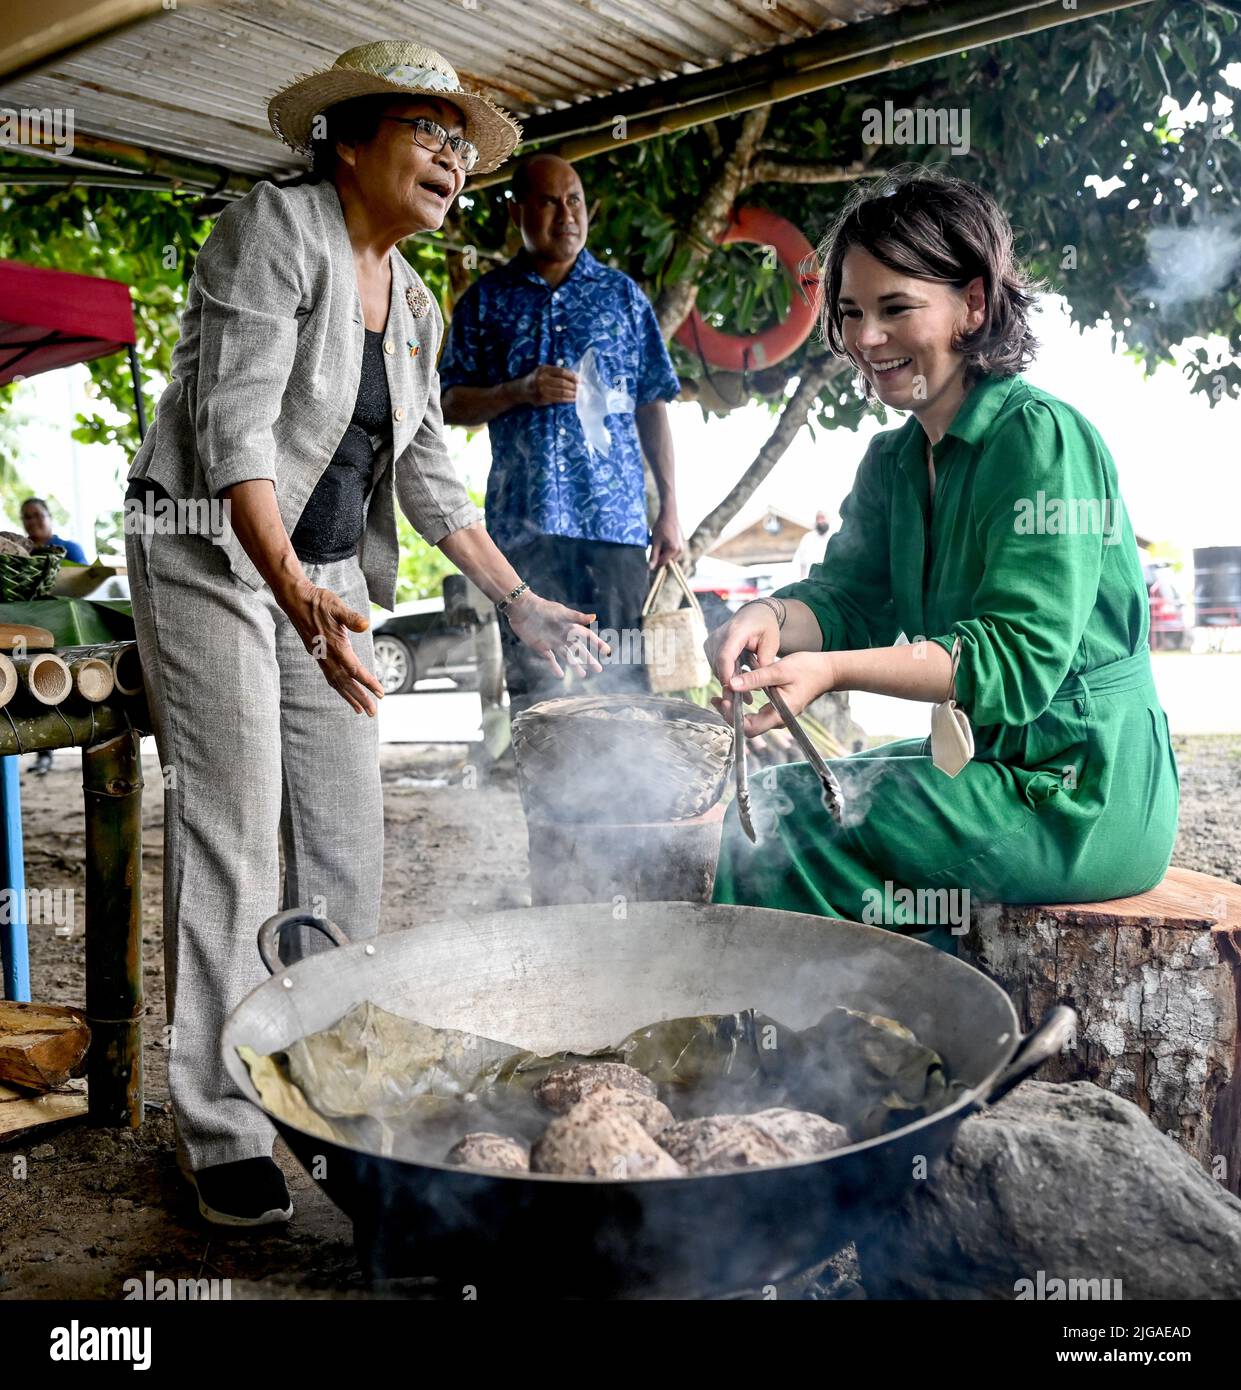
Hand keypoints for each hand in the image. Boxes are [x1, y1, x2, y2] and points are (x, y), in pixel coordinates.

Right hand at [283, 580, 384, 715]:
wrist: (295, 600)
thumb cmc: (318, 601)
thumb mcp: (336, 606)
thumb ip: (351, 617)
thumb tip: (365, 625)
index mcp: (335, 646)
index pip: (355, 670)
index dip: (368, 682)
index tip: (380, 693)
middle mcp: (327, 655)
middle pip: (346, 682)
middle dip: (360, 698)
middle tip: (372, 712)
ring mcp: (321, 657)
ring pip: (337, 682)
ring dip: (349, 697)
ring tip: (359, 710)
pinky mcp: (317, 655)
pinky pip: (329, 677)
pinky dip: (338, 688)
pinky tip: (343, 692)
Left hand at [505, 591, 611, 677]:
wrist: (522, 609)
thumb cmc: (543, 608)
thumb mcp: (561, 612)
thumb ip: (577, 616)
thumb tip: (594, 617)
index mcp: (571, 627)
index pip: (588, 637)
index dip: (598, 644)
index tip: (607, 652)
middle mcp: (564, 637)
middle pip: (580, 650)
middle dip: (589, 659)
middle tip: (599, 669)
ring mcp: (553, 643)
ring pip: (567, 657)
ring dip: (575, 666)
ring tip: (583, 676)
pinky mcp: (542, 647)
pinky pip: (551, 659)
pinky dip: (555, 667)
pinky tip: (561, 675)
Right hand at [519, 365, 577, 405]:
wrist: (523, 389)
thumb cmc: (537, 378)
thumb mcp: (544, 370)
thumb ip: (556, 371)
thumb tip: (574, 375)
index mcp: (544, 369)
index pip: (561, 372)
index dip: (572, 376)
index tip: (580, 380)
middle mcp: (542, 379)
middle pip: (562, 383)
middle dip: (574, 386)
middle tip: (581, 388)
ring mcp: (542, 390)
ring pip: (561, 392)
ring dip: (572, 394)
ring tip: (579, 394)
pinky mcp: (542, 399)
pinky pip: (558, 399)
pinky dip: (567, 400)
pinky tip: (573, 399)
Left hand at [648, 509, 684, 568]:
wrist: (669, 515)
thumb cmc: (661, 527)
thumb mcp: (655, 542)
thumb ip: (653, 556)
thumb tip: (650, 568)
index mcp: (673, 550)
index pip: (663, 563)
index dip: (655, 563)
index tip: (649, 558)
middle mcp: (680, 551)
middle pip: (668, 562)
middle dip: (660, 558)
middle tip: (655, 548)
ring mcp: (682, 548)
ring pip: (670, 558)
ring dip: (664, 555)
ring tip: (659, 544)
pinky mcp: (682, 545)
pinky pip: (673, 553)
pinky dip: (667, 551)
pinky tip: (664, 542)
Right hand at [704, 601, 780, 696]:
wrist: (754, 613)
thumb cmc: (765, 626)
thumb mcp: (772, 642)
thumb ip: (764, 662)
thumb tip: (759, 683)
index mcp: (735, 632)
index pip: (725, 657)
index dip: (728, 676)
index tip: (736, 692)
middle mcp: (718, 636)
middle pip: (719, 666)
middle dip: (732, 685)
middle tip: (748, 701)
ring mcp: (711, 641)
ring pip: (717, 669)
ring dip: (731, 682)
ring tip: (748, 696)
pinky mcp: (709, 647)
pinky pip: (717, 666)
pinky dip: (728, 675)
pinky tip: (741, 683)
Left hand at [714, 651, 837, 736]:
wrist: (827, 671)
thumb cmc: (808, 669)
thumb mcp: (779, 670)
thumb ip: (756, 678)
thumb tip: (732, 684)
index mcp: (780, 715)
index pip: (749, 728)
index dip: (733, 716)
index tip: (725, 699)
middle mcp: (777, 720)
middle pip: (747, 727)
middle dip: (730, 712)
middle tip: (720, 694)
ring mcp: (777, 716)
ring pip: (749, 720)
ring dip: (735, 707)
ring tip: (724, 690)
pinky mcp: (776, 709)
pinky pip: (755, 713)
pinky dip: (743, 703)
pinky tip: (735, 690)